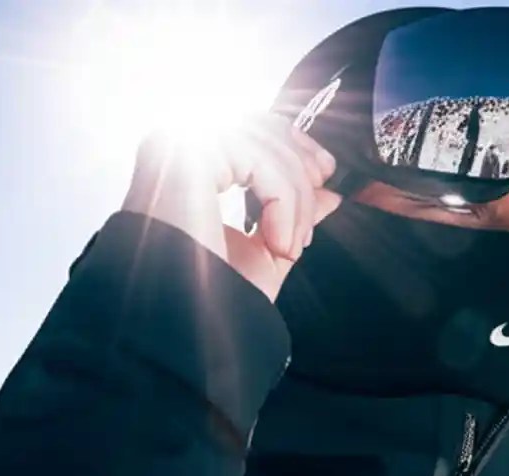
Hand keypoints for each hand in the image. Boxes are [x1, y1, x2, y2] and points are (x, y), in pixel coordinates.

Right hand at [121, 113, 341, 300]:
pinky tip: (278, 243)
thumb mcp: (266, 246)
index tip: (325, 176)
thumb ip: (294, 213)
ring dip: (295, 201)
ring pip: (267, 146)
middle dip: (301, 173)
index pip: (251, 125)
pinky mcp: (186, 153)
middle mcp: (177, 142)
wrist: (183, 318)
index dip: (295, 145)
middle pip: (262, 128)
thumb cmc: (214, 291)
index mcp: (189, 158)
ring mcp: (178, 143)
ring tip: (289, 247)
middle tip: (308, 227)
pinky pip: (258, 161)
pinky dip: (283, 203)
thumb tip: (331, 191)